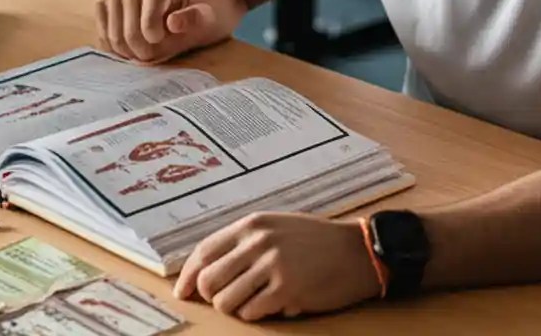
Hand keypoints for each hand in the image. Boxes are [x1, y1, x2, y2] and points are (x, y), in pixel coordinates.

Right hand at [95, 0, 219, 62]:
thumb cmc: (208, 6)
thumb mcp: (213, 15)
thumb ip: (195, 20)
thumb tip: (172, 24)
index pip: (148, 9)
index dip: (150, 25)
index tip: (158, 39)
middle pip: (128, 22)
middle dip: (139, 44)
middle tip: (152, 57)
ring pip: (111, 24)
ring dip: (123, 46)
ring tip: (142, 55)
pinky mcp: (110, 5)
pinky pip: (100, 20)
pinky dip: (108, 39)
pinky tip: (125, 50)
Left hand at [173, 212, 381, 321]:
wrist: (358, 251)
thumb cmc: (315, 241)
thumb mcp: (276, 227)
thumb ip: (244, 242)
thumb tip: (206, 268)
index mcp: (252, 225)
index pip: (204, 251)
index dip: (188, 275)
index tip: (183, 291)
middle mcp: (258, 242)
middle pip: (209, 279)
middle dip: (210, 296)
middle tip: (224, 300)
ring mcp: (272, 266)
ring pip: (226, 300)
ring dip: (233, 308)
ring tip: (251, 302)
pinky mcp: (287, 289)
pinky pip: (251, 312)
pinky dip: (255, 314)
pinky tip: (270, 306)